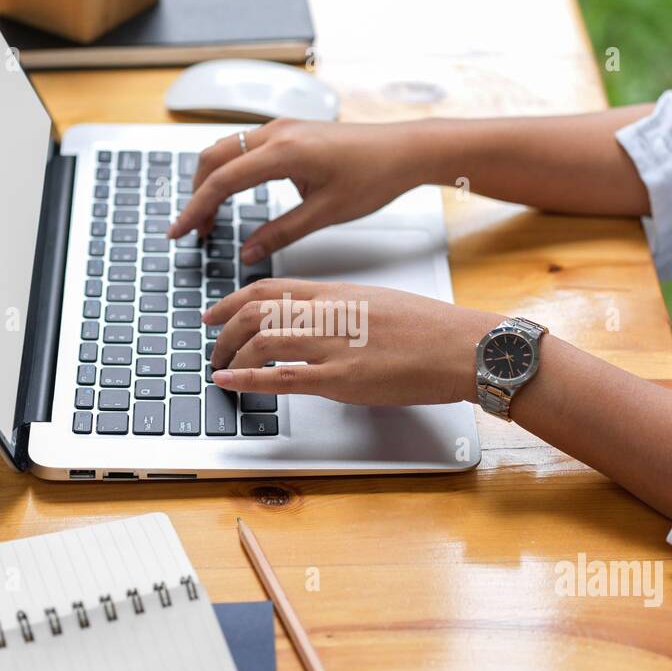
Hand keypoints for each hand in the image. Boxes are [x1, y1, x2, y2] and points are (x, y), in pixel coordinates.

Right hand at [167, 119, 430, 262]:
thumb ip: (281, 233)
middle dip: (196, 195)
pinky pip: (244, 146)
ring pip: (226, 149)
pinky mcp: (289, 131)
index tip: (179, 232)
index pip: (222, 181)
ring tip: (210, 219)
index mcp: (283, 152)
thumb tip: (247, 252)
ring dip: (211, 181)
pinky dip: (228, 170)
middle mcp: (276, 132)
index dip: (195, 209)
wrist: (405, 149)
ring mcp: (281, 127)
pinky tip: (233, 195)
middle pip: (213, 159)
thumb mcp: (326, 214)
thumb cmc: (374, 176)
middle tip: (192, 231)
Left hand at [204, 278, 502, 405]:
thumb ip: (342, 310)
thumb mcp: (376, 303)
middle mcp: (327, 314)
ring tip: (219, 368)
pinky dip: (247, 379)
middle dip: (224, 329)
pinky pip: (282, 377)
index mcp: (336, 293)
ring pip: (261, 341)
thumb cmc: (428, 329)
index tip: (213, 313)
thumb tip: (317, 321)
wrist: (461, 346)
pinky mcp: (341, 378)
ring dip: (230, 355)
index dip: (232, 300)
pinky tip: (228, 382)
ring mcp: (333, 345)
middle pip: (255, 311)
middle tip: (210, 345)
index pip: (269, 288)